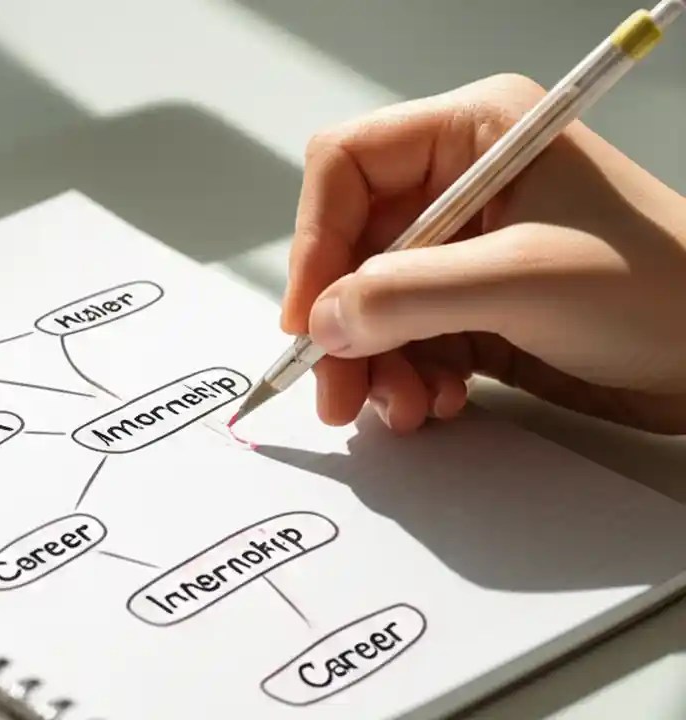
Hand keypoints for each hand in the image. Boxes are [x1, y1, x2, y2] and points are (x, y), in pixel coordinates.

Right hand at [281, 73, 685, 434]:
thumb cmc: (663, 289)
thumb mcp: (524, 281)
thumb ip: (408, 296)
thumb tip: (323, 319)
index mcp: (475, 135)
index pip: (349, 166)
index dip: (316, 238)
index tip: (308, 313)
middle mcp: (463, 185)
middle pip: (352, 245)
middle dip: (344, 321)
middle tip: (338, 387)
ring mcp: (469, 249)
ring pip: (373, 301)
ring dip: (376, 360)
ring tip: (404, 406)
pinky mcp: (478, 305)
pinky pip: (408, 337)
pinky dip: (408, 375)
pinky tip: (436, 401)